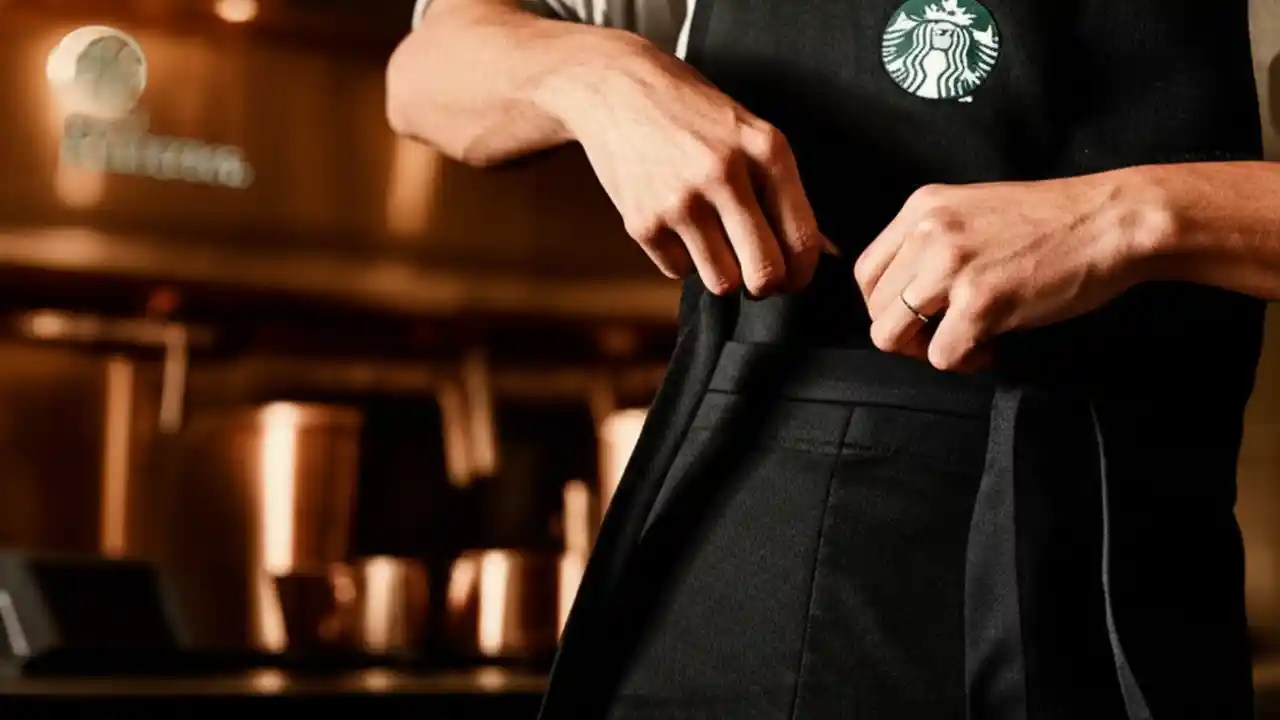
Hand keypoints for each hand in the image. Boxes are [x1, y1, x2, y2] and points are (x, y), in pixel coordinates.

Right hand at [549, 36, 830, 295]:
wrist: (616, 89)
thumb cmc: (694, 114)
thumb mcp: (748, 133)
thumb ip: (783, 191)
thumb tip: (821, 251)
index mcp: (764, 150)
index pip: (801, 239)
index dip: (802, 272)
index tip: (794, 277)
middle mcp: (724, 175)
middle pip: (764, 274)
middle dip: (766, 285)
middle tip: (757, 275)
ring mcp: (680, 201)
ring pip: (722, 283)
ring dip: (723, 273)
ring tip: (713, 242)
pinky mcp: (642, 222)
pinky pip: (678, 272)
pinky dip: (682, 258)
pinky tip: (676, 223)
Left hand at [854, 173, 1166, 370]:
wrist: (1112, 222)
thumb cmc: (1051, 223)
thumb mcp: (972, 213)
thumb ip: (931, 244)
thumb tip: (905, 296)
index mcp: (921, 208)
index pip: (866, 273)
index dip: (888, 305)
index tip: (922, 315)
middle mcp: (927, 233)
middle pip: (875, 308)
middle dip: (907, 332)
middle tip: (947, 333)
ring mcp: (951, 267)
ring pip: (890, 335)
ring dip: (925, 350)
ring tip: (966, 341)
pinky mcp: (980, 302)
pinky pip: (940, 356)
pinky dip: (963, 362)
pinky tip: (991, 347)